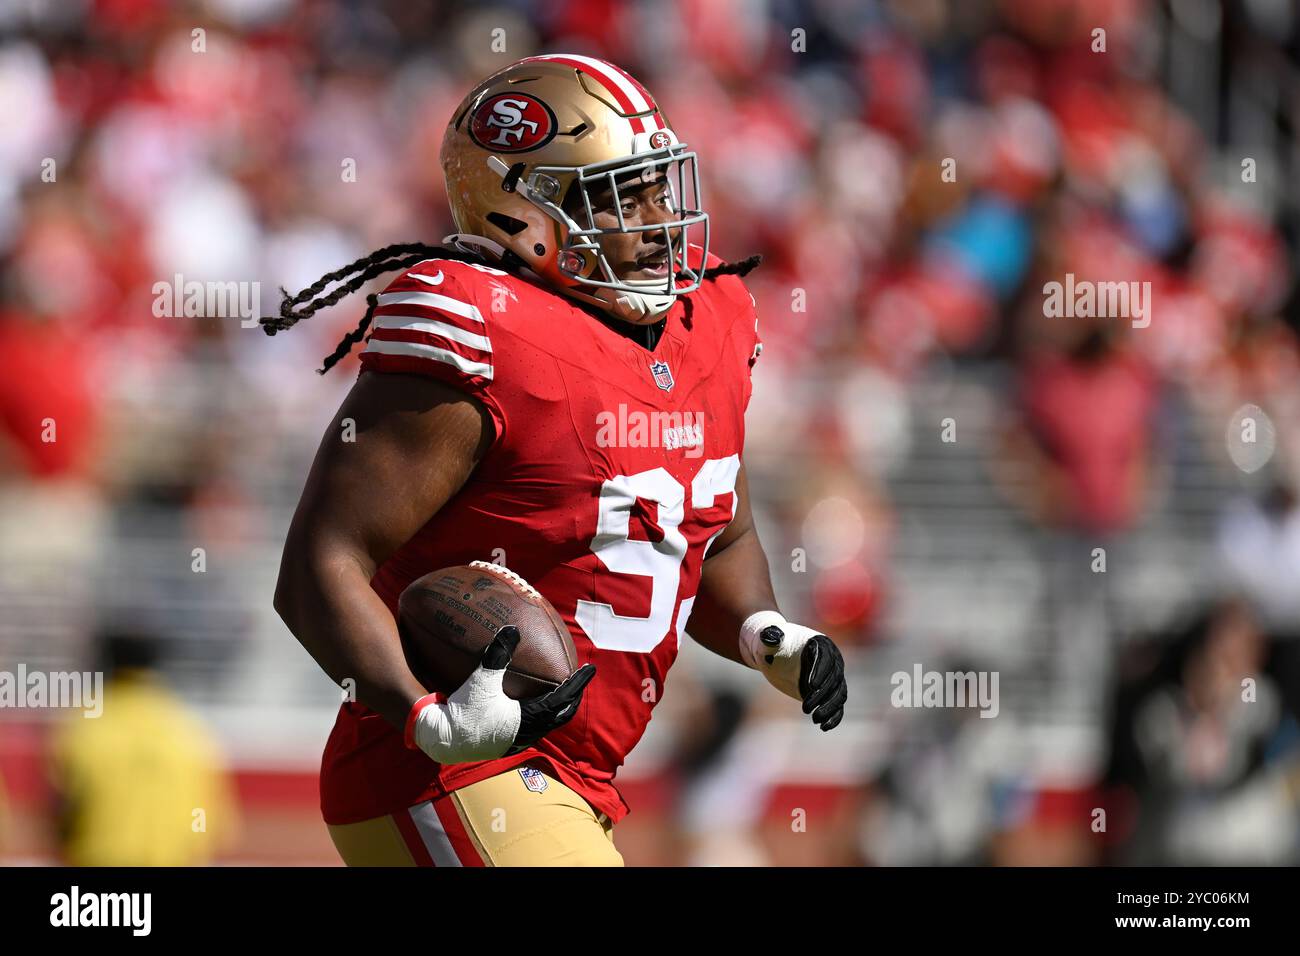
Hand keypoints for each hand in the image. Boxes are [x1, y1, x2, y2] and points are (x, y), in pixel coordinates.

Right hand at [406, 625, 596, 763]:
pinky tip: (530, 703)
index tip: (590, 670)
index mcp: (529, 720)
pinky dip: (540, 713)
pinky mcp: (504, 744)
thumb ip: (498, 654)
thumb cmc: (463, 710)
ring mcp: (516, 742)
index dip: (578, 684)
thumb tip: (511, 628)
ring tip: (559, 690)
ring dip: (556, 707)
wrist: (441, 739)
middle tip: (579, 679)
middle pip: (560, 715)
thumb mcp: (481, 679)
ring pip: (547, 724)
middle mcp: (527, 734)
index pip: (563, 700)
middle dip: (572, 696)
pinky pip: (532, 728)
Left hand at [740, 612, 846, 730]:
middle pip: (834, 678)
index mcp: (820, 644)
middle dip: (822, 695)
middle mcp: (831, 659)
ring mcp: (831, 676)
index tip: (810, 686)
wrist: (773, 653)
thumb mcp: (768, 639)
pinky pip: (837, 704)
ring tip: (816, 720)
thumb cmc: (770, 643)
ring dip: (829, 708)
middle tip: (806, 709)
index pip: (825, 659)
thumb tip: (770, 635)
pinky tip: (824, 727)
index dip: (820, 672)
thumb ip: (770, 637)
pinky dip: (834, 716)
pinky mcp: (827, 690)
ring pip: (838, 694)